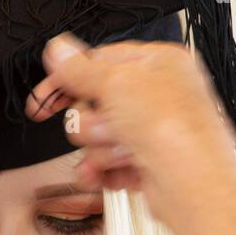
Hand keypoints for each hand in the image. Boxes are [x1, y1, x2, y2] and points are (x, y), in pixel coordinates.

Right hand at [25, 31, 235, 226]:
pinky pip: (106, 165)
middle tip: (105, 126)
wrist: (192, 184)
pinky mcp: (144, 163)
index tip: (43, 100)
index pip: (97, 63)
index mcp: (156, 63)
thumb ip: (80, 69)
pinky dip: (103, 171)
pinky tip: (107, 173)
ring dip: (100, 148)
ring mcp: (150, 131)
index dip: (66, 82)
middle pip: (92, 104)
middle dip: (90, 122)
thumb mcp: (118, 83)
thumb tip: (58, 50)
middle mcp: (155, 95)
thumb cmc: (175, 128)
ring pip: (97, 138)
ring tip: (121, 151)